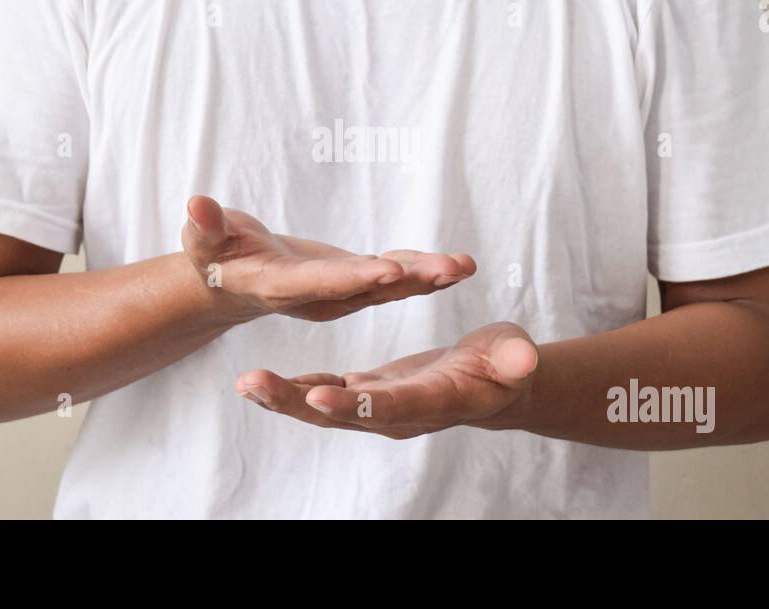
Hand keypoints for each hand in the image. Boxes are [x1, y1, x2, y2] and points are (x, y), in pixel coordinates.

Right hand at [182, 195, 475, 321]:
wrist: (229, 282)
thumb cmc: (211, 255)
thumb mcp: (203, 241)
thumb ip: (205, 226)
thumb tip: (196, 204)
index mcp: (281, 287)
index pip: (323, 282)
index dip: (356, 276)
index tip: (389, 269)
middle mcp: (317, 298)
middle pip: (368, 290)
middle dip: (410, 279)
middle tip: (451, 269)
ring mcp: (338, 295)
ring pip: (387, 287)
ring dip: (427, 276)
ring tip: (465, 265)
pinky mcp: (351, 284)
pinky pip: (390, 277)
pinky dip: (420, 269)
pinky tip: (452, 264)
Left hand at [235, 321, 538, 437]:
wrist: (494, 382)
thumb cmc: (508, 363)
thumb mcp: (515, 354)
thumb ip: (513, 360)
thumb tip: (523, 359)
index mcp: (433, 401)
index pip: (390, 406)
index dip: (355, 403)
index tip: (318, 395)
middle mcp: (398, 413)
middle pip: (342, 414)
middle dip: (296, 402)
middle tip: (254, 383)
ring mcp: (379, 407)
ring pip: (325, 407)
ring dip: (284, 396)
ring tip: (245, 382)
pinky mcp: (368, 394)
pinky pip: (325, 395)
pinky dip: (295, 387)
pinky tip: (262, 379)